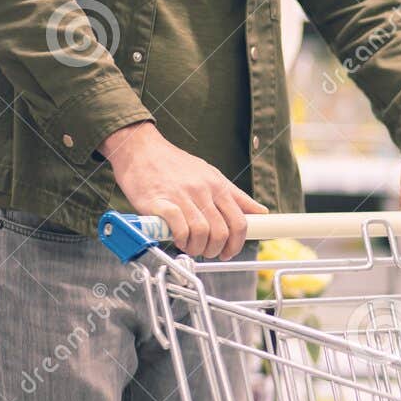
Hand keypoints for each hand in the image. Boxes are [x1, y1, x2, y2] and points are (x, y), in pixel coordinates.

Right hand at [102, 122, 265, 258]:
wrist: (140, 149)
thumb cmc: (174, 164)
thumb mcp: (210, 174)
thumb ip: (235, 196)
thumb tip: (261, 212)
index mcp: (217, 185)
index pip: (239, 222)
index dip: (237, 243)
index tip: (230, 251)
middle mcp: (203, 191)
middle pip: (222, 232)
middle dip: (217, 250)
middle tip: (208, 252)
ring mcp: (182, 196)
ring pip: (202, 233)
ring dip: (197, 248)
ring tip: (190, 247)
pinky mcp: (160, 202)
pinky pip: (179, 228)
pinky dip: (181, 240)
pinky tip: (177, 239)